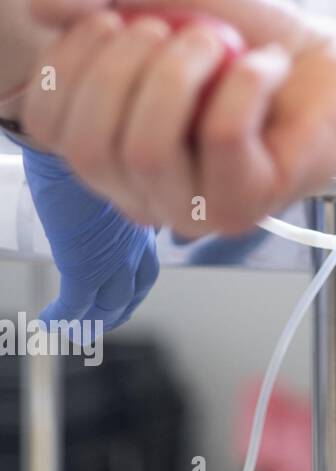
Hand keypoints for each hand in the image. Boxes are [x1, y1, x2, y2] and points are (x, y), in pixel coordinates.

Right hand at [22, 146, 159, 331]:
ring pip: (112, 299)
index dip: (140, 267)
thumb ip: (113, 177)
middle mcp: (133, 236)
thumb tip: (101, 170)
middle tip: (111, 314)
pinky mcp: (84, 266)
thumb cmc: (84, 143)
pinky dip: (66, 318)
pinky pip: (77, 304)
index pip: (148, 250)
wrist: (70, 141)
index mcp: (141, 212)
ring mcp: (111, 255)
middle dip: (126, 300)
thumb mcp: (105, 165)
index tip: (131, 276)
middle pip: (138, 280)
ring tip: (82, 330)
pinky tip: (52, 323)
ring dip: (98, 318)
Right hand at [24, 0, 335, 234]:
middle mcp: (143, 190)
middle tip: (180, 30)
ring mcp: (196, 206)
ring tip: (220, 45)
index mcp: (109, 150)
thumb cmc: (260, 41)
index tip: (113, 19)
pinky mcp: (251, 201)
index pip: (46, 125)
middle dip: (126, 65)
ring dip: (182, 72)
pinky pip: (222, 137)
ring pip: (148, 147)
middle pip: (90, 142)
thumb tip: (46, 3)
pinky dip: (245, 82)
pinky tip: (267, 67)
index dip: (66, 63)